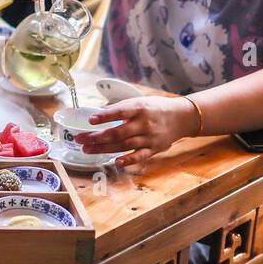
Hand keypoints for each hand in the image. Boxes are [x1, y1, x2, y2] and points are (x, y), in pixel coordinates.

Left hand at [76, 95, 196, 166]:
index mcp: (140, 108)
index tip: (90, 120)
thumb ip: (122, 108)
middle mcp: (144, 123)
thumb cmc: (156, 107)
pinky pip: (140, 156)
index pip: (120, 111)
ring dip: (104, 149)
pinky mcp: (154, 149)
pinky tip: (116, 162)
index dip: (105, 116)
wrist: (182, 117)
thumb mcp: (140, 101)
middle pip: (118, 132)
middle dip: (97, 137)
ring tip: (87, 149)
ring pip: (124, 145)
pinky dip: (128, 160)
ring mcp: (149, 137)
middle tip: (80, 139)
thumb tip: (99, 113)